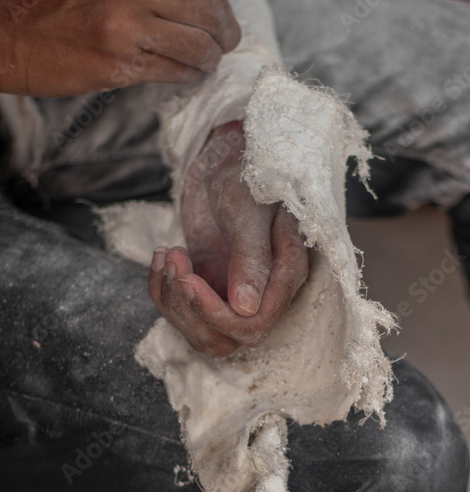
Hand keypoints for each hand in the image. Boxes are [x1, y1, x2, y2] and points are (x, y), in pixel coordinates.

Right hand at [0, 0, 240, 96]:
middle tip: (226, 44)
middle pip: (207, 10)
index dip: (220, 2)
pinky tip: (187, 74)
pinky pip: (176, 71)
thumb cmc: (59, 2)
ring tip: (206, 62)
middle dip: (224, 33)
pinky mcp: (122, 63)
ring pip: (198, 45)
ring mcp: (127, 24)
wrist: (14, 34)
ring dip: (210, 58)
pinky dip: (190, 75)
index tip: (223, 18)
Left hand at [148, 122, 308, 357]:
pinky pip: (182, 312)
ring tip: (167, 255)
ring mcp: (236, 293)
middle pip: (225, 340)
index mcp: (285, 276)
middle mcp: (264, 293)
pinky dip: (162, 290)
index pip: (253, 324)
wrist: (232, 152)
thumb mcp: (247, 209)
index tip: (187, 278)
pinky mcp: (211, 286)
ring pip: (201, 333)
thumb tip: (246, 308)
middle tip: (175, 264)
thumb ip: (250, 258)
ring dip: (172, 303)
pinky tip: (162, 254)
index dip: (215, 314)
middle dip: (188, 310)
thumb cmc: (248, 169)